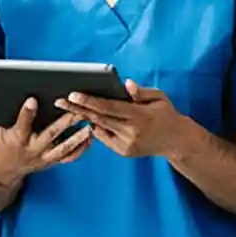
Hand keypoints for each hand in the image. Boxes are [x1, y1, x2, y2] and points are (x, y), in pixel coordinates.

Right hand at [0, 98, 92, 187]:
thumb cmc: (2, 144)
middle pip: (50, 135)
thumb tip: (23, 95)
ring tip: (89, 125)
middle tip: (77, 109)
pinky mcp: (51, 163)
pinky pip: (68, 158)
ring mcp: (43, 158)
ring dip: (78, 137)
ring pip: (64, 148)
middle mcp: (32, 149)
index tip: (33, 99)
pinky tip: (90, 137)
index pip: (22, 124)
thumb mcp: (1, 128)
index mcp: (17, 139)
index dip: (27, 112)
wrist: (2, 171)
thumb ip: (13, 115)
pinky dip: (81, 148)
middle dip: (65, 122)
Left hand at [56, 79, 188, 158]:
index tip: (73, 95)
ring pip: (100, 129)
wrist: (175, 140)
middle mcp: (130, 132)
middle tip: (59, 101)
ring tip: (68, 107)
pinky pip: (105, 137)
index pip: (109, 107)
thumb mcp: (159, 97)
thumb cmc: (166, 114)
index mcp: (139, 116)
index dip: (89, 101)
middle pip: (98, 119)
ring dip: (84, 118)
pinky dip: (96, 127)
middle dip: (77, 109)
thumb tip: (125, 84)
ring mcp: (126, 144)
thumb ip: (141, 92)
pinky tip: (87, 118)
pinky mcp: (124, 151)